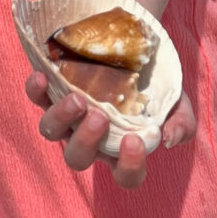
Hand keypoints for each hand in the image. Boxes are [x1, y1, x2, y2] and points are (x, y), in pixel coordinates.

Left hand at [24, 71, 195, 188]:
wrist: (133, 41)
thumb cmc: (155, 81)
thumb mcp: (176, 101)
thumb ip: (180, 123)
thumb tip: (167, 139)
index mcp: (121, 149)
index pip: (125, 175)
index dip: (129, 166)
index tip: (136, 141)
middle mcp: (90, 138)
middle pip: (77, 158)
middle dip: (86, 140)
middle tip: (100, 116)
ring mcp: (68, 117)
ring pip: (51, 131)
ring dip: (61, 118)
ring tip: (77, 99)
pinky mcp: (51, 90)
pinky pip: (36, 97)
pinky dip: (36, 90)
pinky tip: (42, 76)